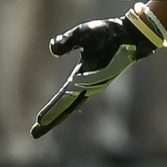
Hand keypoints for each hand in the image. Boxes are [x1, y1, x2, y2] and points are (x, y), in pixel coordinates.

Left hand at [32, 4, 166, 136]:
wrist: (132, 37)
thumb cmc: (109, 33)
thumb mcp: (86, 32)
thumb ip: (68, 40)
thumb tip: (53, 49)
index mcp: (87, 77)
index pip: (65, 98)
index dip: (52, 110)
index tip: (39, 122)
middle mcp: (90, 86)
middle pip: (67, 108)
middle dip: (51, 121)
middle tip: (34, 134)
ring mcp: (93, 86)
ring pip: (72, 105)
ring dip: (57, 115)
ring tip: (42, 125)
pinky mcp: (95, 83)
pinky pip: (77, 99)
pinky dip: (66, 107)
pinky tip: (60, 109)